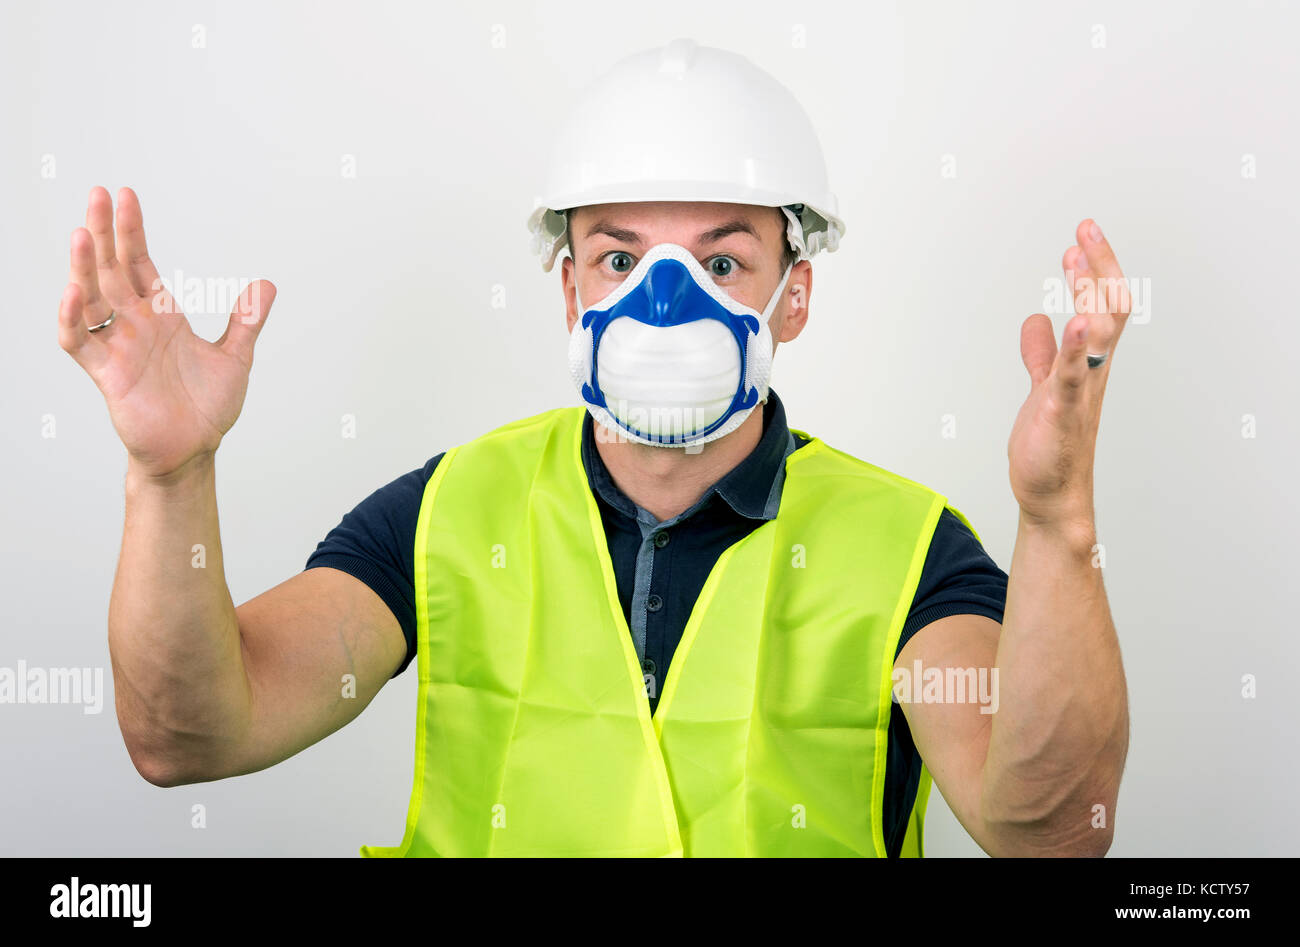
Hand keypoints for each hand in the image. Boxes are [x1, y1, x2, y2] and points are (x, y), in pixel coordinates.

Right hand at [56, 187, 276, 479]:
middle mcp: (135, 324)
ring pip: (90, 298)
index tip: (125, 195)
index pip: (140, 262)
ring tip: (82, 233)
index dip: (132, 231)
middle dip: (104, 232)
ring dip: (84, 267)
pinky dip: (70, 319)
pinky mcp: (107, 374)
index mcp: (161, 315)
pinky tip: (72, 293)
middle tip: (97, 194)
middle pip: (112, 269)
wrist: (194, 450)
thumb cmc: (208, 407)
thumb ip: (247, 321)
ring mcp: (118, 346)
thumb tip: (267, 284)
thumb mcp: (235, 357)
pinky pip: (79, 342)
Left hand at [1008, 219, 1130, 529]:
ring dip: (1088, 296)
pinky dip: (1073, 349)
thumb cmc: (1050, 445)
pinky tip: (1072, 323)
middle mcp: (1091, 372)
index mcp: (1087, 363)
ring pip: (1096, 337)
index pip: (1102, 305)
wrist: (1051, 494)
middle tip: (1084, 229)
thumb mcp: (1042, 387)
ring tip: (1078, 259)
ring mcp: (1078, 392)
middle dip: (1097, 267)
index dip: (1095, 269)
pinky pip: (1071, 377)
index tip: (1082, 235)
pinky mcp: (1060, 413)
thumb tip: (1037, 320)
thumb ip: (1041, 353)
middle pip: (1108, 309)